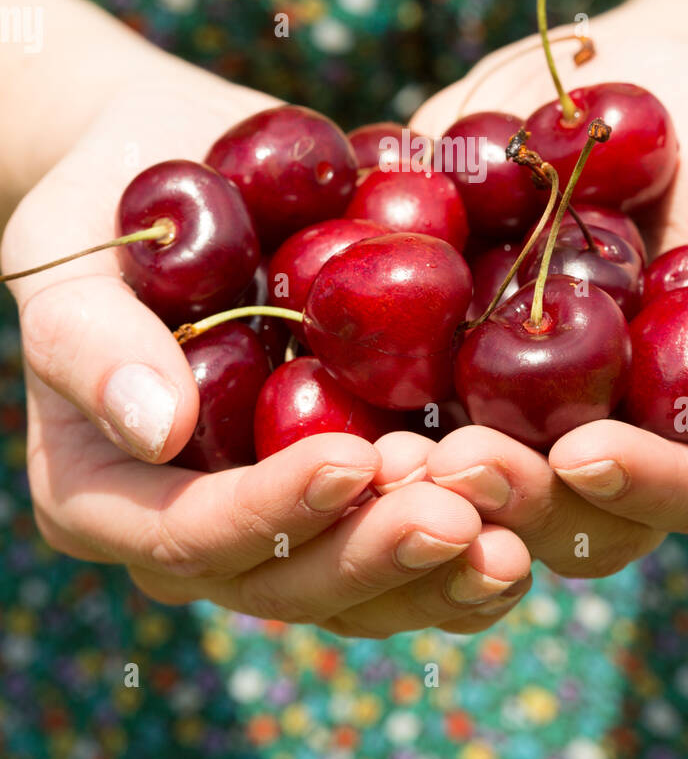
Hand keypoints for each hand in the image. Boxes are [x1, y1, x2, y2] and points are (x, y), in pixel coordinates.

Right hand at [3, 72, 530, 635]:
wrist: (181, 171)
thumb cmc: (105, 212)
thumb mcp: (72, 260)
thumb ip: (93, 343)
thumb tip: (158, 429)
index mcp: (110, 498)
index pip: (190, 537)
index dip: (272, 513)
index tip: (352, 457)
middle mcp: (201, 533)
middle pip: (290, 584)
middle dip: (378, 554)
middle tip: (462, 512)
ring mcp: (285, 516)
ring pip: (366, 587)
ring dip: (444, 567)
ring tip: (518, 525)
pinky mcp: (356, 484)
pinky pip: (414, 540)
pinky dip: (479, 534)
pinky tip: (543, 507)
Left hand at [413, 29, 687, 573]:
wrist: (612, 90)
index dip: (643, 485)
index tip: (585, 451)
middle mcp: (616, 438)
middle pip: (573, 514)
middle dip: (516, 500)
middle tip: (456, 464)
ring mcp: (526, 416)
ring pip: (481, 490)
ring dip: (431, 488)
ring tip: (383, 456)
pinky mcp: (448, 373)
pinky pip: (406, 419)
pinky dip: (369, 426)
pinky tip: (332, 408)